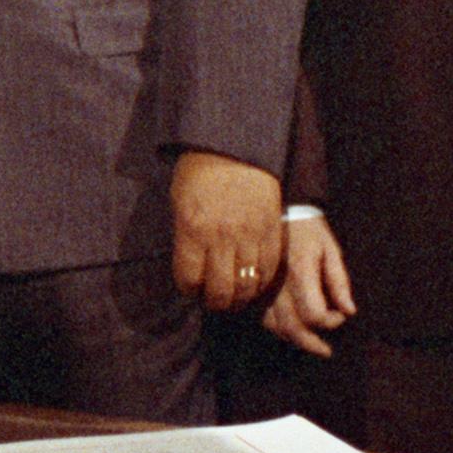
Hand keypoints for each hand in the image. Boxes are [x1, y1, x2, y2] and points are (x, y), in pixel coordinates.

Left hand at [171, 148, 283, 311]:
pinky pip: (269, 270)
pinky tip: (255, 283)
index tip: (191, 290)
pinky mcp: (272, 233)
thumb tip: (189, 269)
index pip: (189, 278)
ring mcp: (249, 236)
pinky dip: (262, 283)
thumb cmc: (199, 173)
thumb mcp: (179, 203)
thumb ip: (184, 238)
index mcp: (192, 229)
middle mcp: (221, 237)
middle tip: (214, 301)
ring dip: (240, 298)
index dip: (189, 291)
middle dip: (215, 303)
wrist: (235, 149)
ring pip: (248, 285)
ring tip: (235, 298)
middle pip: (220, 290)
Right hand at [264, 211, 355, 358]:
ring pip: (275, 326)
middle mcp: (276, 283)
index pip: (313, 313)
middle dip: (312, 343)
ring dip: (294, 339)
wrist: (276, 211)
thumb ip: (339, 281)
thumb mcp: (331, 249)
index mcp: (299, 271)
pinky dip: (278, 329)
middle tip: (326, 351)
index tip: (341, 315)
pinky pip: (262, 317)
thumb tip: (349, 311)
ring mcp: (261, 287)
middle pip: (292, 326)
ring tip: (310, 343)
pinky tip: (290, 330)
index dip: (331, 321)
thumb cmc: (309, 230)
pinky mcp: (252, 288)